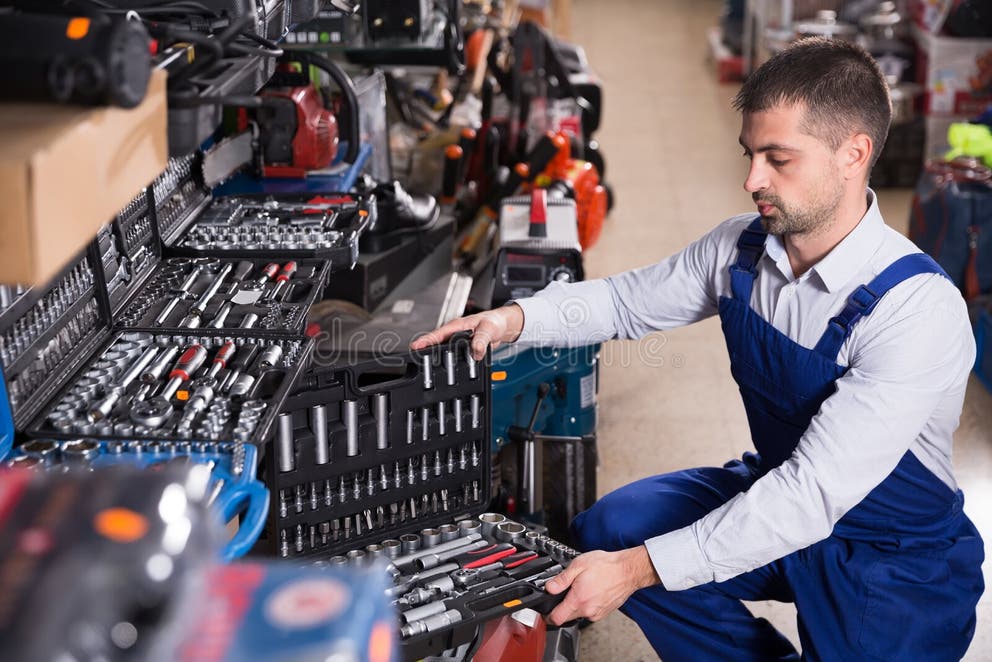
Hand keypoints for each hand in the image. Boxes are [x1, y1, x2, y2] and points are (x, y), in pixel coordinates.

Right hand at [409, 304, 524, 360]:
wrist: (503, 326)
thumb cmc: (494, 322)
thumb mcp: (488, 330)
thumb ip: (481, 341)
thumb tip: (475, 352)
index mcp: (458, 326)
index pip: (438, 334)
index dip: (425, 341)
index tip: (415, 347)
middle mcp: (455, 333)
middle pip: (436, 343)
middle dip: (426, 351)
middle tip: (416, 359)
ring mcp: (458, 341)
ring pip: (444, 350)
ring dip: (437, 357)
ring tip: (427, 366)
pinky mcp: (463, 348)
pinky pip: (453, 356)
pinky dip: (450, 361)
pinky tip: (447, 368)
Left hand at [545, 547, 660, 625]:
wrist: (627, 570)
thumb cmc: (606, 566)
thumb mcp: (578, 565)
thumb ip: (561, 579)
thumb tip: (549, 588)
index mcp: (578, 600)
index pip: (556, 618)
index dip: (547, 615)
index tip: (545, 611)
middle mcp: (588, 611)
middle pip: (566, 618)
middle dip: (561, 607)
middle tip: (564, 592)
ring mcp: (597, 613)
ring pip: (578, 614)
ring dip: (575, 605)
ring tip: (580, 588)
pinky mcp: (604, 613)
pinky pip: (589, 612)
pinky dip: (586, 604)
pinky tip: (590, 591)